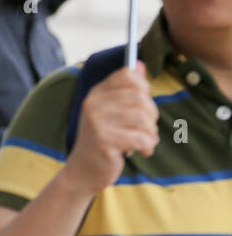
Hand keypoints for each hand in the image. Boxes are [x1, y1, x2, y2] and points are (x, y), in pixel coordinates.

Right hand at [61, 62, 157, 196]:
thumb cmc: (104, 140)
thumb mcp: (112, 112)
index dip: (142, 88)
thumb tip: (140, 64)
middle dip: (151, 116)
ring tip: (143, 141)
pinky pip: (141, 138)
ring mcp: (97, 121)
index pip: (127, 75)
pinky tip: (140, 151)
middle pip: (140, 97)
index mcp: (96, 93)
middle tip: (145, 129)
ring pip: (143, 119)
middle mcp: (94, 103)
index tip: (140, 104)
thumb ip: (126, 89)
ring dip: (151, 134)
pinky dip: (147, 147)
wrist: (83, 171)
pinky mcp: (104, 140)